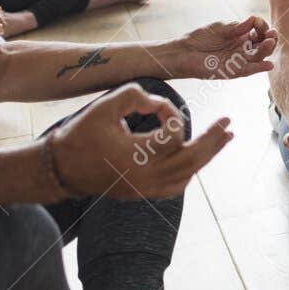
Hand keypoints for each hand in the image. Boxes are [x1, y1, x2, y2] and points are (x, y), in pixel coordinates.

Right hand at [50, 83, 231, 199]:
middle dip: (212, 140)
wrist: (60, 168)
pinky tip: (200, 156)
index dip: (170, 113)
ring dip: (207, 155)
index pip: (173, 134)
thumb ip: (136, 95)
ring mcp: (145, 190)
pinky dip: (190, 170)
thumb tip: (162, 104)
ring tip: (224, 138)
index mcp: (136, 157)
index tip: (156, 105)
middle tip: (228, 124)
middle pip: (191, 160)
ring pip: (187, 175)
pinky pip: (176, 186)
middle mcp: (145, 178)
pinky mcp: (143, 194)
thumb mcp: (105, 106)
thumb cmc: (81, 134)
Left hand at [166, 16, 278, 79]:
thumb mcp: (220, 28)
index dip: (262, 27)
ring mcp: (238, 60)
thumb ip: (237, 27)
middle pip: (263, 45)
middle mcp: (243, 49)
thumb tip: (254, 19)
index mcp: (241, 36)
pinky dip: (259, 68)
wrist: (183, 53)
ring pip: (258, 56)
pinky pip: (249, 70)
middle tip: (271, 34)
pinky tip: (268, 65)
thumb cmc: (200, 38)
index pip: (259, 32)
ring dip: (266, 50)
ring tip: (269, 42)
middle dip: (270, 39)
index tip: (257, 22)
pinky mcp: (232, 71)